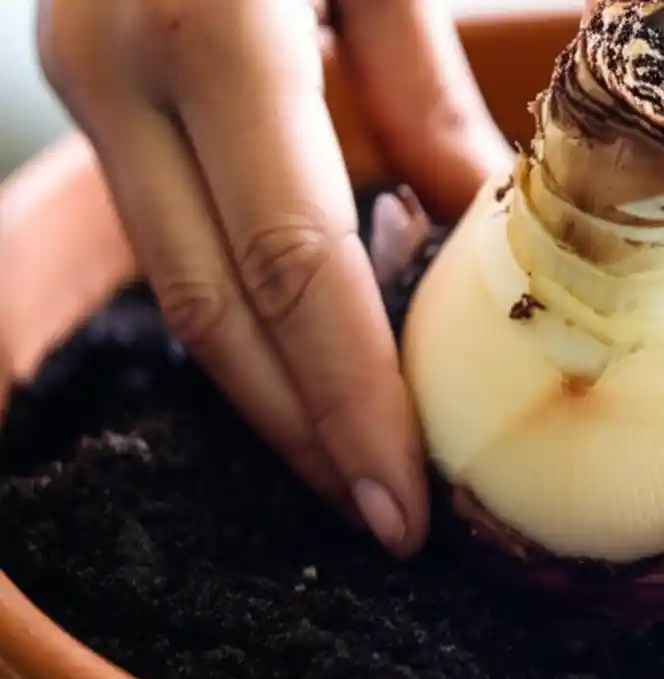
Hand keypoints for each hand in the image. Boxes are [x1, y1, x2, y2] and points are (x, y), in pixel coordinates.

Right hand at [37, 0, 512, 555]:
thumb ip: (413, 91)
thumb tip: (454, 226)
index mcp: (213, 32)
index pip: (293, 269)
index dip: (350, 400)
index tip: (406, 503)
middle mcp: (123, 70)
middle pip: (221, 313)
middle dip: (306, 434)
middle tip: (390, 525)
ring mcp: (90, 78)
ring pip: (183, 290)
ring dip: (269, 396)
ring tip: (354, 471)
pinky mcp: (93, 82)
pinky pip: (173, 234)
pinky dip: (243, 318)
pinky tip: (308, 364)